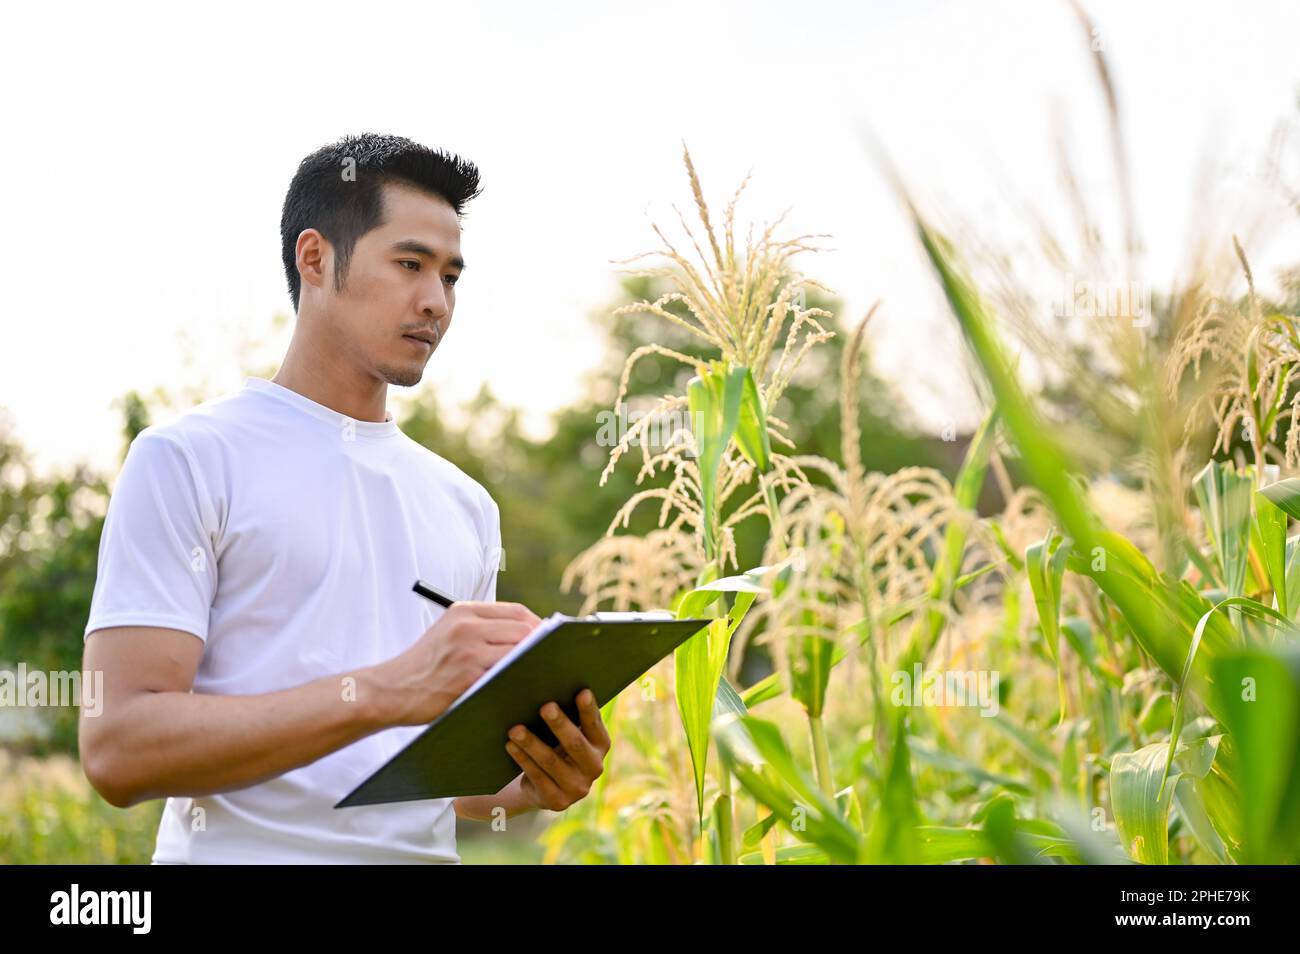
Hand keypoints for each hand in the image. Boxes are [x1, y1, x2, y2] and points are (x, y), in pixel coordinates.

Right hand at [374, 601, 540, 726]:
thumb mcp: (448, 633)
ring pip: (518, 651)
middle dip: (540, 645)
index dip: (538, 625)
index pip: (516, 611)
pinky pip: (505, 675)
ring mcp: (468, 650)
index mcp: (463, 611)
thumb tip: (527, 634)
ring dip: (533, 664)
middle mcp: (467, 626)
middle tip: (550, 660)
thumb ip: (482, 628)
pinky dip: (518, 681)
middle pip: (523, 629)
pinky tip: (523, 688)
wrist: (391, 690)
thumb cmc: (423, 665)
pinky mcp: (468, 676)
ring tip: (541, 674)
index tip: (547, 640)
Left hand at [505, 689, 609, 811]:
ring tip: (515, 728)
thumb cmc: (559, 746)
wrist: (548, 787)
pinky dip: (522, 759)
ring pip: (551, 762)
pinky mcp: (557, 801)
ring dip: (532, 743)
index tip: (582, 692)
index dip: (589, 710)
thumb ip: (572, 716)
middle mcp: (594, 768)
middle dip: (560, 724)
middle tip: (545, 706)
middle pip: (575, 744)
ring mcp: (577, 788)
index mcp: (601, 745)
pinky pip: (537, 777)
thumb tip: (555, 685)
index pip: (595, 726)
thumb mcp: (571, 733)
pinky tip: (510, 745)